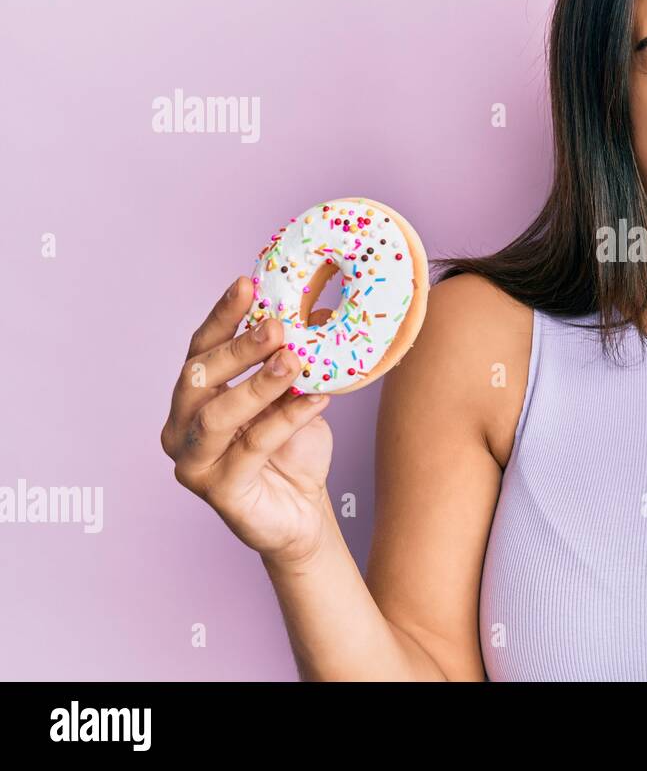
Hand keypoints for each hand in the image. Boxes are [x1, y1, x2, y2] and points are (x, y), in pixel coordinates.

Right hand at [160, 276, 336, 566]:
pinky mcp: (219, 493)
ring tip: (295, 361)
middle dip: (238, 348)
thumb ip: (288, 361)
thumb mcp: (290, 395)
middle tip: (277, 326)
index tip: (248, 283)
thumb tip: (315, 308)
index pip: (201, 349)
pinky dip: (286, 420)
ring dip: (258, 384)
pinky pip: (252, 448)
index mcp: (192, 398)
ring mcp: (193, 463)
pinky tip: (317, 400)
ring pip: (217, 416)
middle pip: (199, 378)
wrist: (303, 511)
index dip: (223, 315)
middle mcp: (181, 428)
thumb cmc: (290, 450)